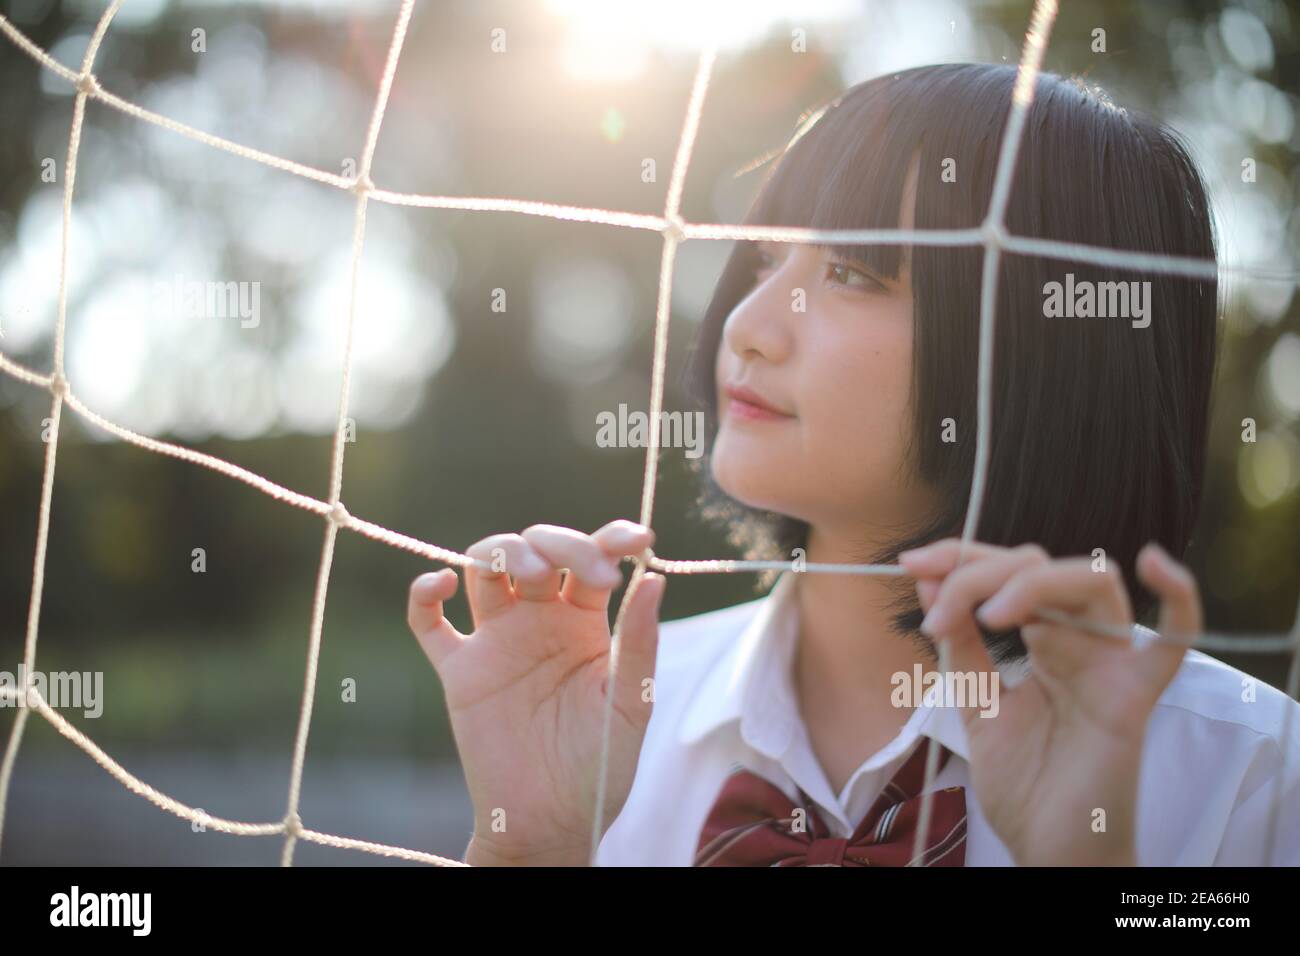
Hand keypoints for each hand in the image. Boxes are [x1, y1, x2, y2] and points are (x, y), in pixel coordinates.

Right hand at [406, 520, 662, 865]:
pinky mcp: (460, 670)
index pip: (594, 558)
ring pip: (485, 567)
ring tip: (526, 570)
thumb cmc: (600, 765)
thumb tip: (655, 578)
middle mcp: (540, 618)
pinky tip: (443, 584)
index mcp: (585, 620)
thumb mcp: (631, 703)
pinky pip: (428, 622)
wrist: (552, 822)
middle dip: (561, 544)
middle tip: (590, 575)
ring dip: (501, 552)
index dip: (612, 538)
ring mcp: (497, 640)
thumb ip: (638, 642)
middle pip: (537, 549)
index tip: (639, 539)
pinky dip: (423, 593)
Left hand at [898, 539, 1200, 865]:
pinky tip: (1153, 564)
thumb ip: (959, 643)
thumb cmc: (1024, 782)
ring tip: (989, 616)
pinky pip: (1175, 643)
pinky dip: (1179, 599)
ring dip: (1032, 582)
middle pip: (1041, 566)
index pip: (1008, 570)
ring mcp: (1110, 664)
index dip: (959, 558)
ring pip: (1091, 582)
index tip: (910, 564)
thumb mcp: (976, 700)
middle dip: (979, 572)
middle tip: (937, 609)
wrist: (1046, 848)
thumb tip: (927, 579)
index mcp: (1044, 639)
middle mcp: (1079, 642)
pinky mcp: (1133, 698)